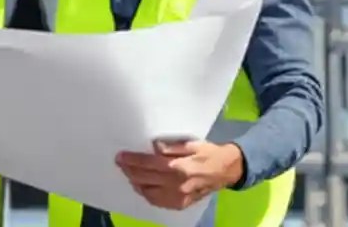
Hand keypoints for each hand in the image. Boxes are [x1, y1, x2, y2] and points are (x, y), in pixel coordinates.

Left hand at [115, 140, 244, 210]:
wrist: (226, 170)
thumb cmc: (209, 153)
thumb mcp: (193, 144)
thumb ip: (173, 147)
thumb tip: (154, 147)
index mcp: (180, 167)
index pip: (150, 164)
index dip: (133, 160)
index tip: (121, 156)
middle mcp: (177, 185)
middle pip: (146, 178)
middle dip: (130, 170)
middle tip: (120, 163)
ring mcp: (178, 197)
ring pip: (148, 192)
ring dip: (136, 182)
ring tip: (129, 173)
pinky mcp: (180, 204)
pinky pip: (157, 201)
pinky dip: (146, 194)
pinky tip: (142, 186)